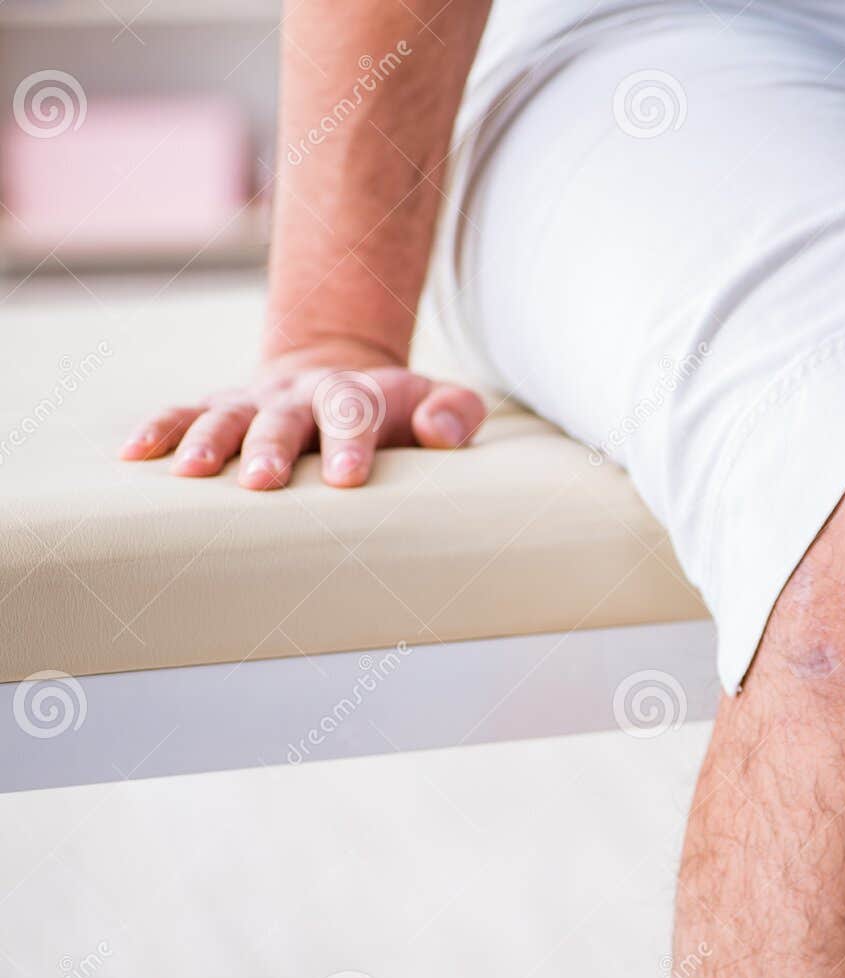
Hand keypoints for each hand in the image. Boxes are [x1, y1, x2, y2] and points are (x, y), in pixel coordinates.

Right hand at [119, 341, 486, 488]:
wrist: (336, 376)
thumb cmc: (395, 410)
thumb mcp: (436, 402)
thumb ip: (456, 412)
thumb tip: (444, 430)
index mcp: (353, 395)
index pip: (354, 413)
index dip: (350, 442)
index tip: (345, 478)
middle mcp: (297, 396)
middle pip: (283, 419)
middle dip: (271, 448)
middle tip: (262, 481)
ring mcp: (254, 402)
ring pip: (226, 417)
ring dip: (207, 442)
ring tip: (191, 474)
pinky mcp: (219, 409)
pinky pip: (182, 414)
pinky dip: (158, 430)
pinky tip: (135, 454)